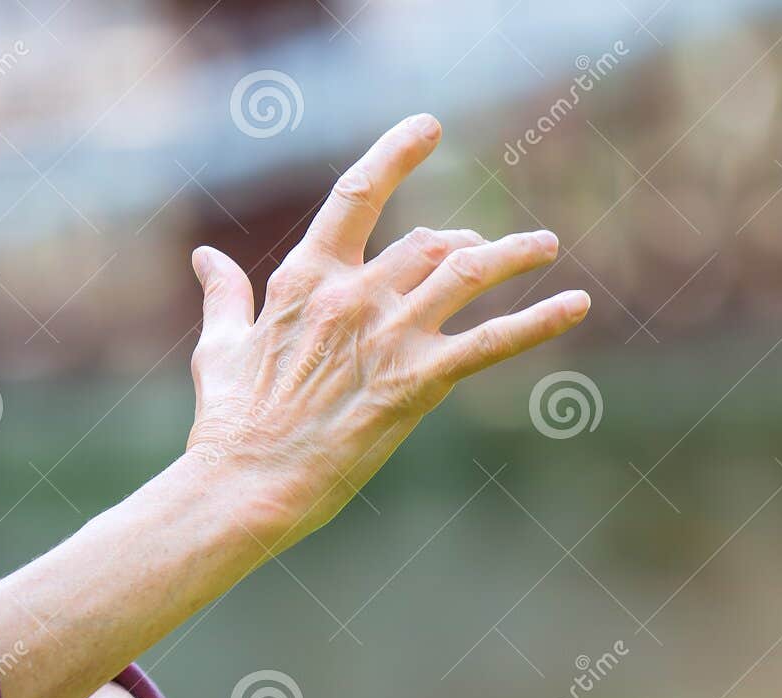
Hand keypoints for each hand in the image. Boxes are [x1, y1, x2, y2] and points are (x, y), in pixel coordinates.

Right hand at [0, 114, 587, 697]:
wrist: (245, 484)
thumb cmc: (230, 424)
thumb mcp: (220, 347)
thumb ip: (225, 296)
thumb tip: (205, 258)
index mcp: (305, 278)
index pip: (357, 193)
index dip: (396, 153)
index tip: (430, 128)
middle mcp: (352, 294)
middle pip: (428, 244)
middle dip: (464, 243)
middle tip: (487, 250)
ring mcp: (386, 335)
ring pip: (467, 274)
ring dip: (513, 254)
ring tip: (544, 246)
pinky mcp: (415, 382)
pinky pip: (489, 342)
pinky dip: (538, 322)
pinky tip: (576, 306)